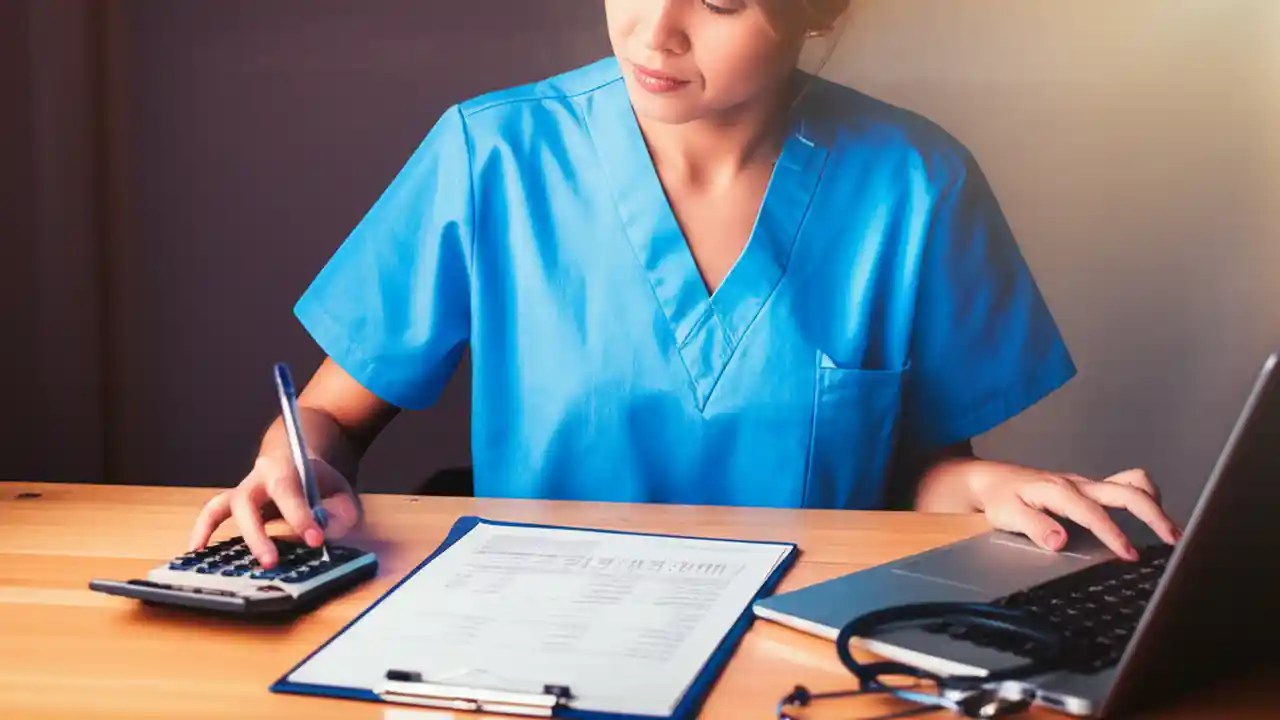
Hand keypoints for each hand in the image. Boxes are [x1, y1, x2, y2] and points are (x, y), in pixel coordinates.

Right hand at [188, 454, 361, 567]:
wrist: (300, 459)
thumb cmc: (321, 482)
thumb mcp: (341, 492)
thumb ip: (339, 513)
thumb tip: (324, 533)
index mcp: (287, 468)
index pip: (290, 492)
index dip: (300, 517)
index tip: (315, 541)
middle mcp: (258, 477)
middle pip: (247, 502)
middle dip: (257, 534)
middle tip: (271, 562)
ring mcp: (244, 490)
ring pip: (222, 505)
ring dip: (212, 528)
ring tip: (203, 553)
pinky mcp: (234, 503)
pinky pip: (212, 513)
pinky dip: (201, 529)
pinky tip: (196, 550)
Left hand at [970, 465, 1181, 559]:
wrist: (992, 480)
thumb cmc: (1000, 499)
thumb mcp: (1008, 515)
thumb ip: (1034, 528)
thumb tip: (1060, 541)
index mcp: (1058, 491)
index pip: (1093, 513)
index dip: (1113, 534)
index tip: (1130, 555)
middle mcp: (1078, 484)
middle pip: (1126, 490)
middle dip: (1153, 514)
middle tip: (1173, 539)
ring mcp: (1086, 483)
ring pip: (1130, 482)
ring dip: (1154, 503)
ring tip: (1170, 530)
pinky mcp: (1090, 487)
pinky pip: (1123, 485)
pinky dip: (1143, 499)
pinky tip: (1150, 518)